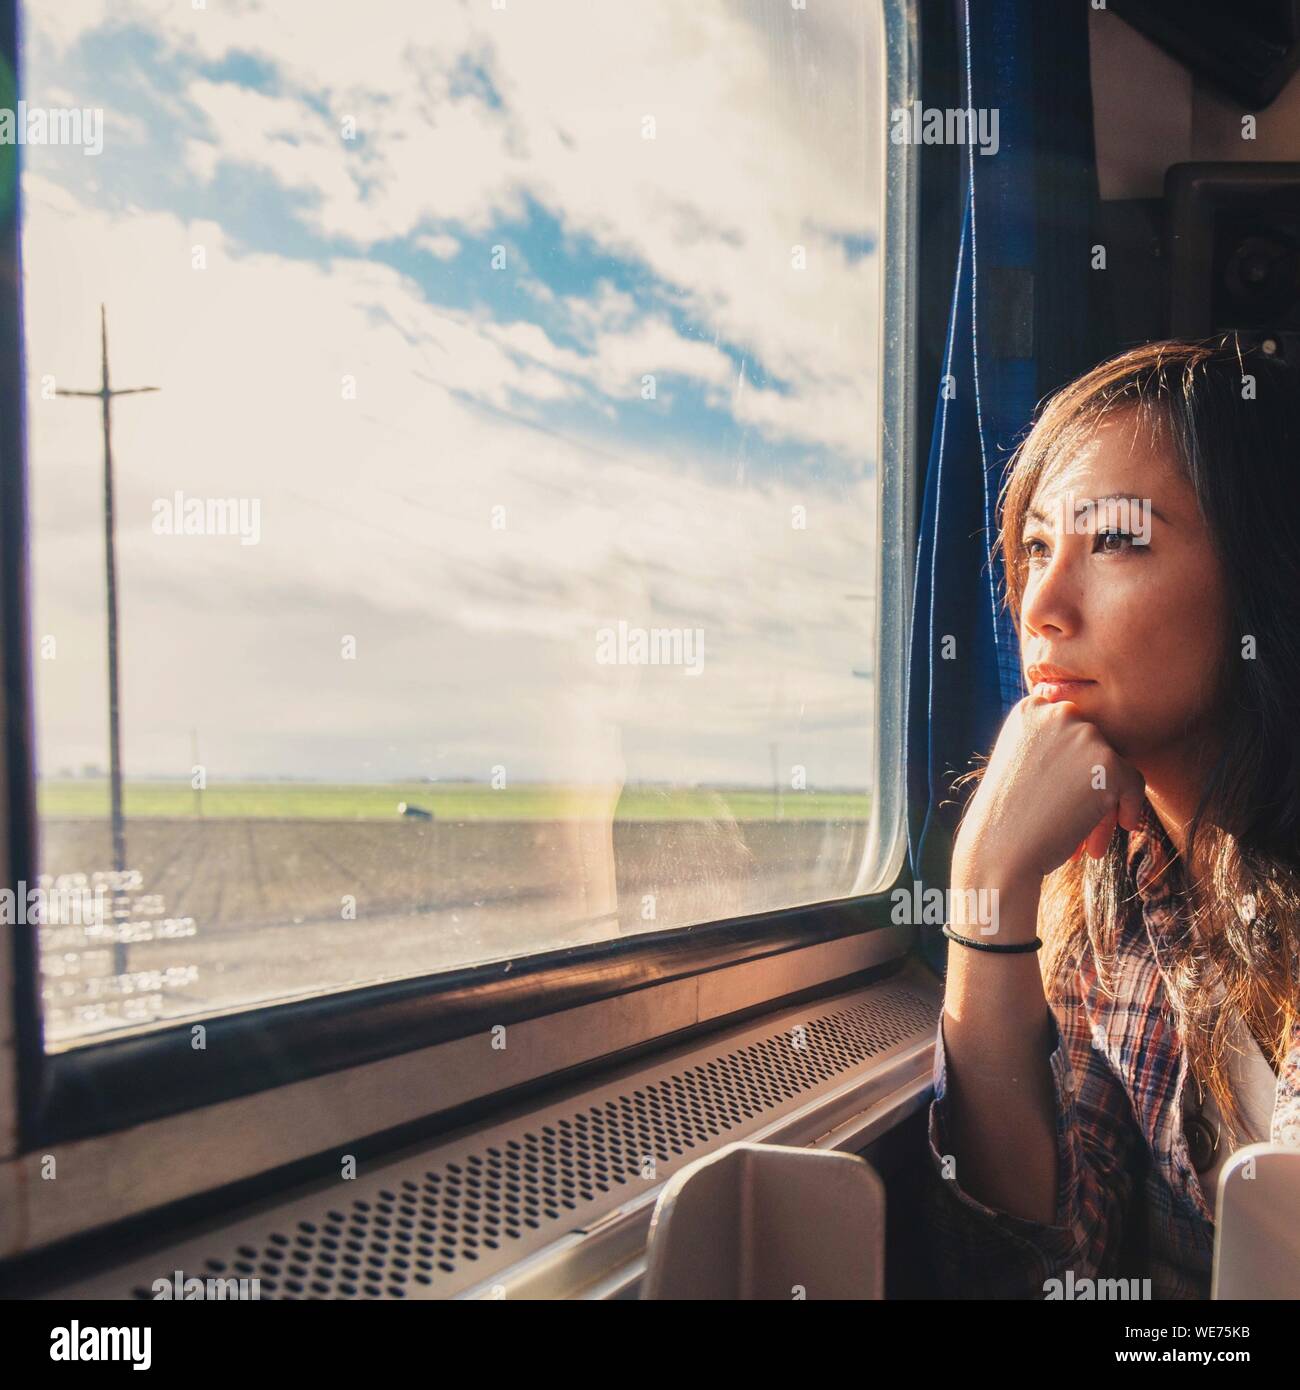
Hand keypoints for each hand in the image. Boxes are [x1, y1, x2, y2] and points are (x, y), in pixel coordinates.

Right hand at [953, 692, 1145, 891]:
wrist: (1000, 849)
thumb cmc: (1007, 813)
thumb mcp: (1018, 761)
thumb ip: (1050, 741)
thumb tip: (1092, 743)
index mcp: (1030, 708)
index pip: (1071, 726)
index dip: (1072, 761)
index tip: (1063, 790)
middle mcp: (1057, 712)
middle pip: (1094, 743)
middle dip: (1090, 782)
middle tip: (1076, 817)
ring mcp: (1084, 735)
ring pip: (1114, 764)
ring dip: (1106, 798)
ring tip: (1091, 835)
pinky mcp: (1108, 763)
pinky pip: (1133, 782)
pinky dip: (1131, 806)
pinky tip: (1121, 826)